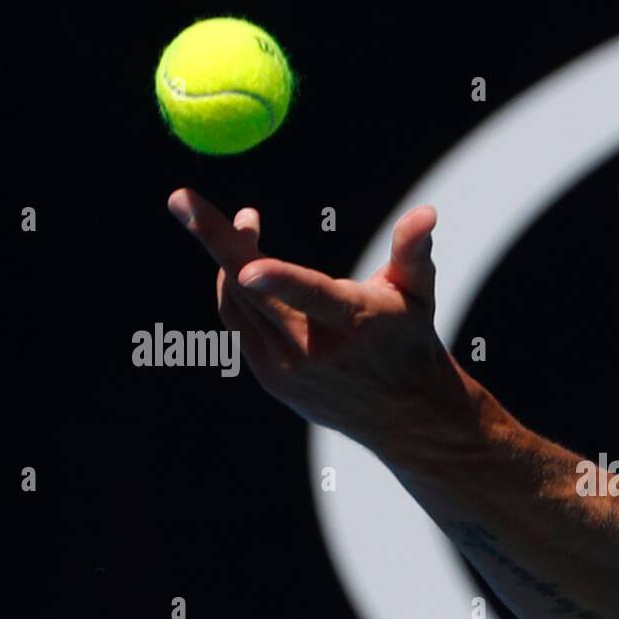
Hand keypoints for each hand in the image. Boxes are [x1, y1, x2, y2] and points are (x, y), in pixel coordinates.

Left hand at [167, 187, 463, 446]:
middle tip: (192, 201)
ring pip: (234, 303)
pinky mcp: (270, 379)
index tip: (246, 254)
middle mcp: (313, 351)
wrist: (405, 417)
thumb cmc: (409, 341)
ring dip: (227, 260)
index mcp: (351, 323)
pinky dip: (236, 291)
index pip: (308, 295)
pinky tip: (250, 271)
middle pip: (248, 290)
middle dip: (218, 240)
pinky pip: (237, 324)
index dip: (276, 277)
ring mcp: (285, 369)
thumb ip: (413, 249)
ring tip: (246, 225)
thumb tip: (426, 211)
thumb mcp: (417, 294)